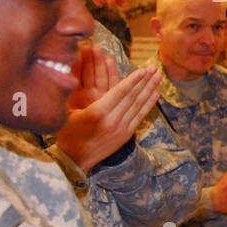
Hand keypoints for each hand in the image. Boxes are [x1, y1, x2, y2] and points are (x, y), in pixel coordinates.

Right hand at [53, 44, 162, 170]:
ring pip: (138, 105)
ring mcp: (121, 128)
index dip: (132, 80)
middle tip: (155, 67)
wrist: (75, 159)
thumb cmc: (68, 132)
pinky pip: (140, 116)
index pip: (119, 92)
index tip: (142, 69)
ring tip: (159, 77)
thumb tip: (86, 75)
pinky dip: (149, 104)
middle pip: (132, 97)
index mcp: (97, 113)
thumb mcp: (70, 112)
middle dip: (144, 81)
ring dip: (149, 89)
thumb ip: (81, 95)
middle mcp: (112, 120)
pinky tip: (155, 94)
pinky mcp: (126, 134)